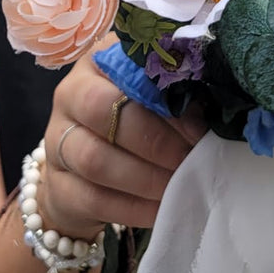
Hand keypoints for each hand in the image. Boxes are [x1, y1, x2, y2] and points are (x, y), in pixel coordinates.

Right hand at [40, 48, 205, 239]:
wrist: (86, 170)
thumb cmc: (133, 121)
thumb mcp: (153, 99)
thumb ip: (176, 96)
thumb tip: (217, 113)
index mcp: (98, 62)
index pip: (127, 70)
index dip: (165, 99)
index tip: (200, 127)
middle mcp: (69, 95)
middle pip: (102, 110)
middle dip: (154, 140)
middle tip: (190, 159)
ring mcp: (56, 140)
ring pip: (95, 159)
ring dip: (145, 177)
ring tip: (179, 186)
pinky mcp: (56, 185)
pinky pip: (92, 198)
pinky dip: (133, 208)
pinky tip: (161, 210)